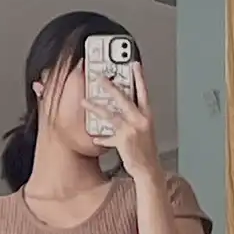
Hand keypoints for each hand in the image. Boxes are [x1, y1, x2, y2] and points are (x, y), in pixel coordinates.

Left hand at [82, 62, 161, 180]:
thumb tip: (120, 111)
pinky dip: (101, 137)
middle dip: (110, 87)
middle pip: (124, 98)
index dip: (139, 77)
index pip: (144, 92)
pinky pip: (107, 136)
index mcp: (147, 115)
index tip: (134, 64)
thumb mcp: (144, 131)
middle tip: (99, 77)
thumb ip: (133, 119)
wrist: (149, 169)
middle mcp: (140, 120)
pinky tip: (95, 137)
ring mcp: (131, 129)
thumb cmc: (146, 151)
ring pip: (110, 114)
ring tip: (84, 101)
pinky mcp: (123, 140)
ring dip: (95, 107)